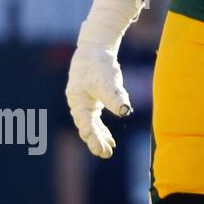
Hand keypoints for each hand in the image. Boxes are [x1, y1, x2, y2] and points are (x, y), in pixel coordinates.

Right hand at [66, 44, 132, 158]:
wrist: (95, 48)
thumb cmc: (98, 64)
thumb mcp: (107, 81)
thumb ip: (115, 97)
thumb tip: (125, 111)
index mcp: (78, 101)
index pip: (86, 125)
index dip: (94, 139)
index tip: (102, 150)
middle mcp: (79, 104)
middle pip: (87, 127)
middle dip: (97, 141)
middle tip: (106, 154)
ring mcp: (86, 102)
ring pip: (92, 124)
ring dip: (100, 136)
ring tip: (108, 149)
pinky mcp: (94, 98)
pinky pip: (96, 118)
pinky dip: (102, 128)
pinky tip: (109, 137)